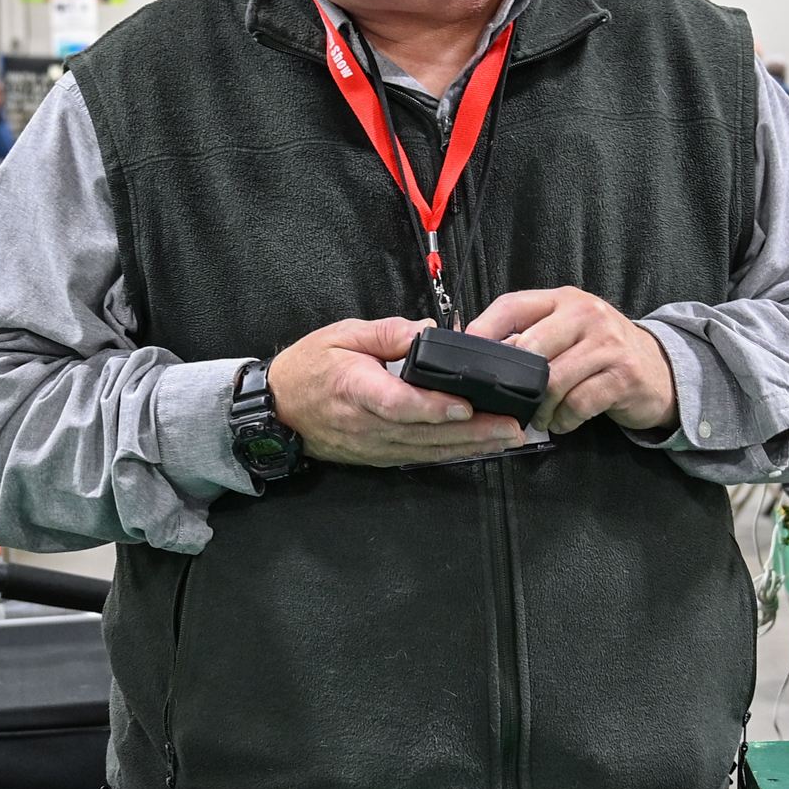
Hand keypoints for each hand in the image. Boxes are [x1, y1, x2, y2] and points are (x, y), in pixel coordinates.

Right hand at [266, 317, 526, 467]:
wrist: (277, 410)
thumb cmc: (308, 368)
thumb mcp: (342, 335)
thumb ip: (388, 332)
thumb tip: (429, 331)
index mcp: (355, 388)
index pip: (398, 403)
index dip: (433, 408)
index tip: (466, 406)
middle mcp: (366, 424)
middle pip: (424, 433)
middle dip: (472, 432)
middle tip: (511, 427)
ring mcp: (373, 446)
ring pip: (427, 451)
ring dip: (470, 447)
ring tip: (507, 438)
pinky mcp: (378, 457)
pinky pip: (419, 458)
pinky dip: (450, 454)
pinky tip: (478, 449)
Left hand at [467, 286, 679, 435]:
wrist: (659, 370)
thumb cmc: (603, 352)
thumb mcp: (568, 331)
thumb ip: (530, 334)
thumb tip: (480, 351)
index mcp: (564, 299)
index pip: (513, 305)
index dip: (483, 330)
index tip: (466, 355)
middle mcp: (586, 314)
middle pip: (530, 347)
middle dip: (513, 381)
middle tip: (509, 400)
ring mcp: (607, 344)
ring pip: (552, 381)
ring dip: (540, 408)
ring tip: (541, 415)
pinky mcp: (623, 376)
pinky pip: (577, 404)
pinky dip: (563, 421)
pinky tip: (564, 421)